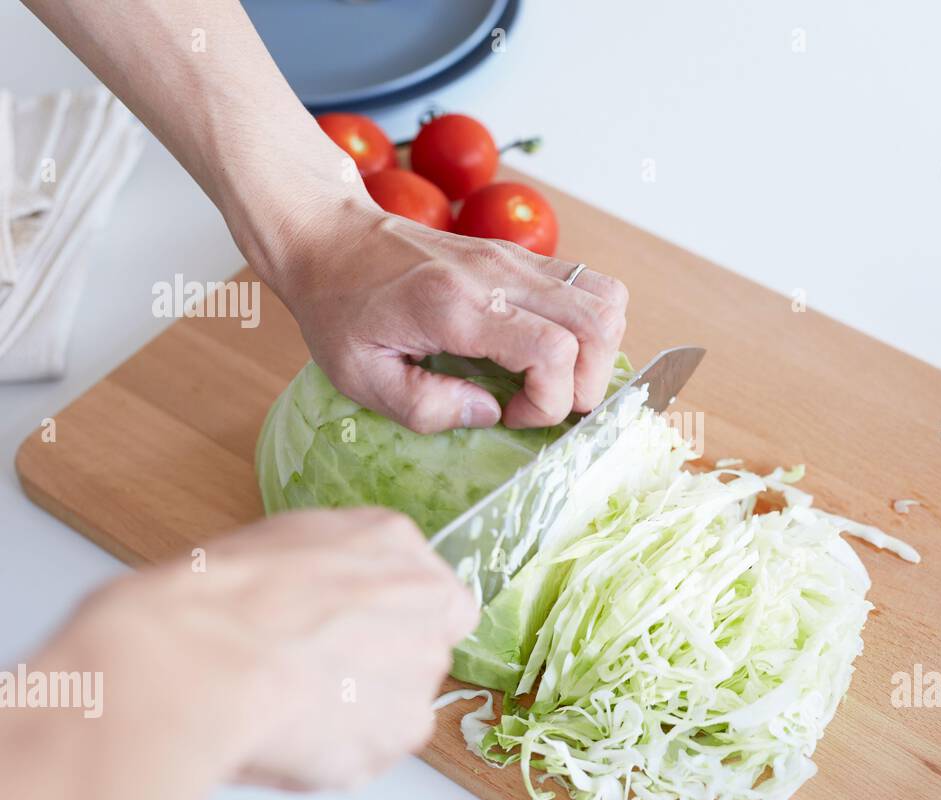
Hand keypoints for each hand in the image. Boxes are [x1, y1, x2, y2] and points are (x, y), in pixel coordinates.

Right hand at [68, 508, 476, 790]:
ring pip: (399, 703)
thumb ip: (337, 570)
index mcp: (395, 543)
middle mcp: (426, 604)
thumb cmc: (220, 597)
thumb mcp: (284, 542)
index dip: (397, 620)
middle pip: (421, 648)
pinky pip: (374, 750)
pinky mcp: (400, 733)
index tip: (360, 634)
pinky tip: (293, 737)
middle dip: (378, 666)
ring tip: (292, 707)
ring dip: (360, 711)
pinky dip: (341, 754)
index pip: (434, 593)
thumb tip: (334, 597)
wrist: (201, 658)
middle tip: (315, 675)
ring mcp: (420, 672)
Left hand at [268, 190, 628, 433]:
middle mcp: (497, 273)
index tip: (511, 416)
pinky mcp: (520, 255)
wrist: (329, 237)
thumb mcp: (359, 376)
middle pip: (597, 322)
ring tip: (555, 378)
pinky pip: (589, 284)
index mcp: (455, 305)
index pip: (552, 350)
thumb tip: (490, 413)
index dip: (549, 400)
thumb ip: (425, 407)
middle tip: (545, 403)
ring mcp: (515, 257)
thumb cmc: (339, 308)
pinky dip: (588, 326)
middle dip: (587, 381)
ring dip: (597, 352)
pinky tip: (550, 350)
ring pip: (606, 298)